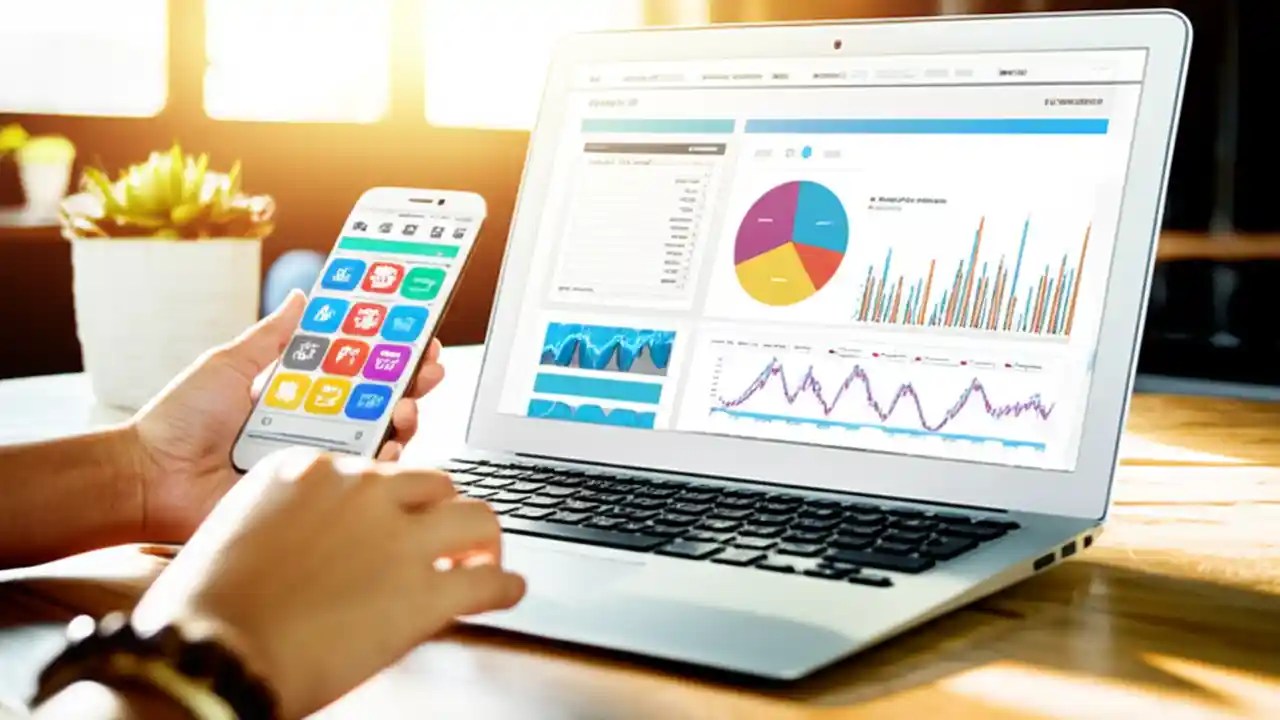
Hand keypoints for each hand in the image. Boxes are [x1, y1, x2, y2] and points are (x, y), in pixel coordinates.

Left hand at [129, 290, 445, 541]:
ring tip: (405, 407)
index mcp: (298, 394)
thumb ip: (271, 336)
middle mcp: (314, 426)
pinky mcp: (313, 491)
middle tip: (425, 369)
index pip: (357, 370)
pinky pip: (359, 478)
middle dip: (411, 383)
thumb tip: (302, 297)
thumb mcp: (228, 363)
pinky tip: (389, 446)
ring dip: (404, 419)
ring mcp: (316, 459)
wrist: (150, 477)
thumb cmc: (178, 422)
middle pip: (379, 403)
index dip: (389, 353)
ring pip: (379, 439)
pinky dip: (382, 462)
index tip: (415, 337)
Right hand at [133, 449, 525, 718]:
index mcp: (307, 469)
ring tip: (485, 560)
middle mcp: (360, 488)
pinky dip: (504, 587)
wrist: (210, 656)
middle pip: (434, 484)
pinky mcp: (425, 591)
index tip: (399, 520)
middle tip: (449, 540)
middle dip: (442, 514)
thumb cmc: (206, 610)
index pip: (376, 470)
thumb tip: (317, 545)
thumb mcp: (237, 535)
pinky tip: (507, 593)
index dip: (395, 502)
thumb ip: (288, 523)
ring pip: (475, 515)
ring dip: (483, 540)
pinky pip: (488, 580)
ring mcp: (398, 535)